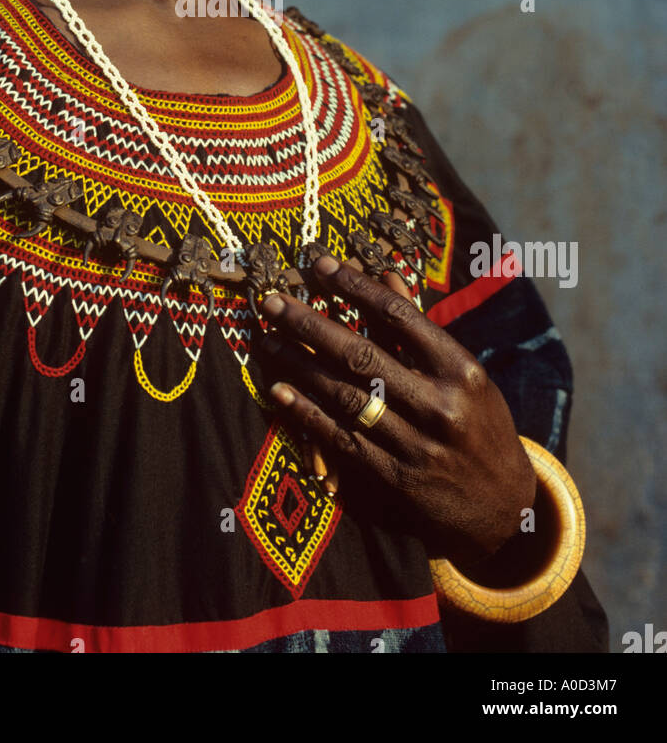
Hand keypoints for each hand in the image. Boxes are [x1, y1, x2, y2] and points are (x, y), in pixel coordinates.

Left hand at [261, 253, 536, 567]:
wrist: (505, 507)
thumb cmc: (479, 424)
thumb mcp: (463, 374)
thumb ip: (420, 329)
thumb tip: (385, 275)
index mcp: (461, 370)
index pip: (399, 316)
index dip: (355, 288)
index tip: (319, 266)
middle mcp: (440, 405)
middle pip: (363, 356)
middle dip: (310, 325)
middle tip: (272, 302)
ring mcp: (417, 445)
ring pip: (346, 397)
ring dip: (300, 366)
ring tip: (267, 340)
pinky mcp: (396, 479)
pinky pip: (342, 439)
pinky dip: (307, 414)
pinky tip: (280, 390)